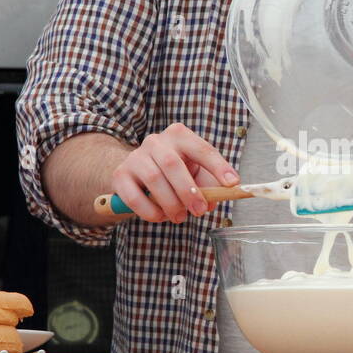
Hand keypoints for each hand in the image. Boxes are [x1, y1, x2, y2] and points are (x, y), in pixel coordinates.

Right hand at [110, 123, 239, 223]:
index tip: (232, 183)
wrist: (134, 172)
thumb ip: (206, 186)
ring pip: (154, 179)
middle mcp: (156, 141)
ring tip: (179, 217)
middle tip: (199, 211)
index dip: (218, 166)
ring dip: (170, 203)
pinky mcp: (120, 175)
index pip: (201, 149)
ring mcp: (136, 156)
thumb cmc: (171, 172)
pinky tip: (159, 216)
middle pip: (173, 164)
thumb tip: (212, 201)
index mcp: (179, 136)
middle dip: (188, 191)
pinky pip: (135, 196)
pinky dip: (150, 211)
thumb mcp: (192, 173)